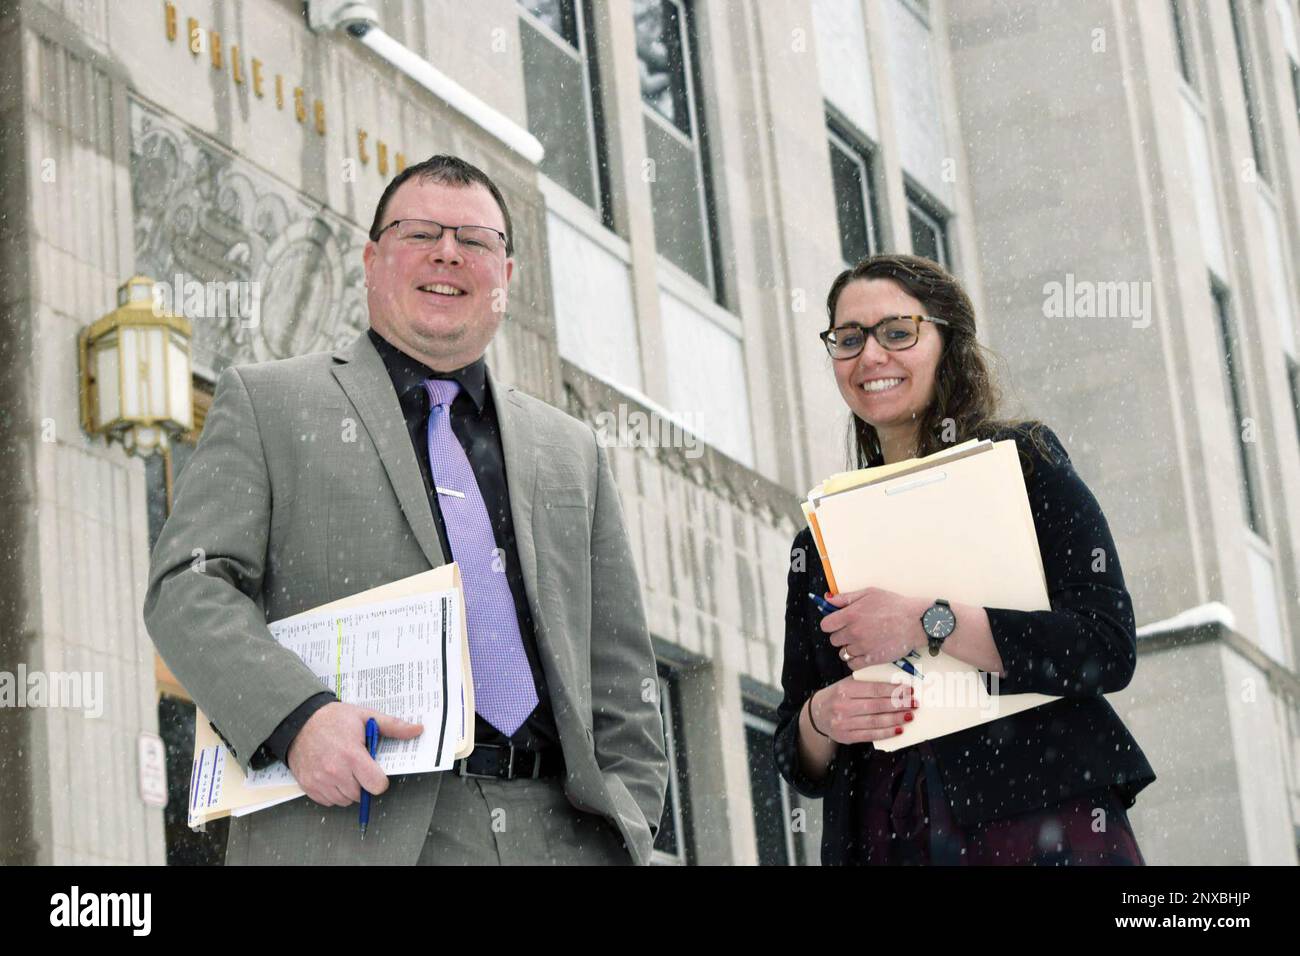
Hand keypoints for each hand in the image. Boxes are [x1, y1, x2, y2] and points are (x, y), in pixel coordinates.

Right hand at [286, 702, 423, 806]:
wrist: (299, 722)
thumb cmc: (334, 719)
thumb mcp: (365, 716)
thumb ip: (393, 726)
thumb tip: (417, 730)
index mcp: (352, 755)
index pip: (376, 785)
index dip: (380, 780)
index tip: (375, 770)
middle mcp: (335, 771)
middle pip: (360, 795)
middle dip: (363, 783)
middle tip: (358, 767)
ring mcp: (320, 781)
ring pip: (345, 801)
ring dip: (349, 790)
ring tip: (345, 770)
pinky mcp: (308, 786)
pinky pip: (328, 801)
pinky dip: (333, 793)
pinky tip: (332, 775)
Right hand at [810, 676, 916, 745]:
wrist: (816, 714)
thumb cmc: (837, 696)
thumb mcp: (846, 684)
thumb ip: (865, 683)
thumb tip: (895, 684)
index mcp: (844, 689)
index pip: (873, 689)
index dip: (893, 690)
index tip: (909, 689)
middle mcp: (843, 706)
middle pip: (877, 706)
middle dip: (899, 704)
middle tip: (914, 703)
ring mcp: (844, 723)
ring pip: (875, 721)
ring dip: (896, 719)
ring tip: (910, 716)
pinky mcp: (847, 737)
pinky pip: (870, 735)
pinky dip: (886, 733)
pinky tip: (899, 729)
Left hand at [820, 587, 928, 669]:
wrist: (915, 622)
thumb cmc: (894, 605)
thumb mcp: (869, 593)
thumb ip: (846, 597)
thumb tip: (827, 599)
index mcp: (850, 615)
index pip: (826, 625)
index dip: (831, 624)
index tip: (838, 623)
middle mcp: (854, 632)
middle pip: (834, 640)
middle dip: (841, 635)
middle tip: (854, 631)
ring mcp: (862, 647)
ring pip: (843, 653)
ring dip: (849, 648)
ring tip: (861, 642)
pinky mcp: (872, 659)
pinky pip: (852, 665)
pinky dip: (855, 661)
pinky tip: (863, 653)